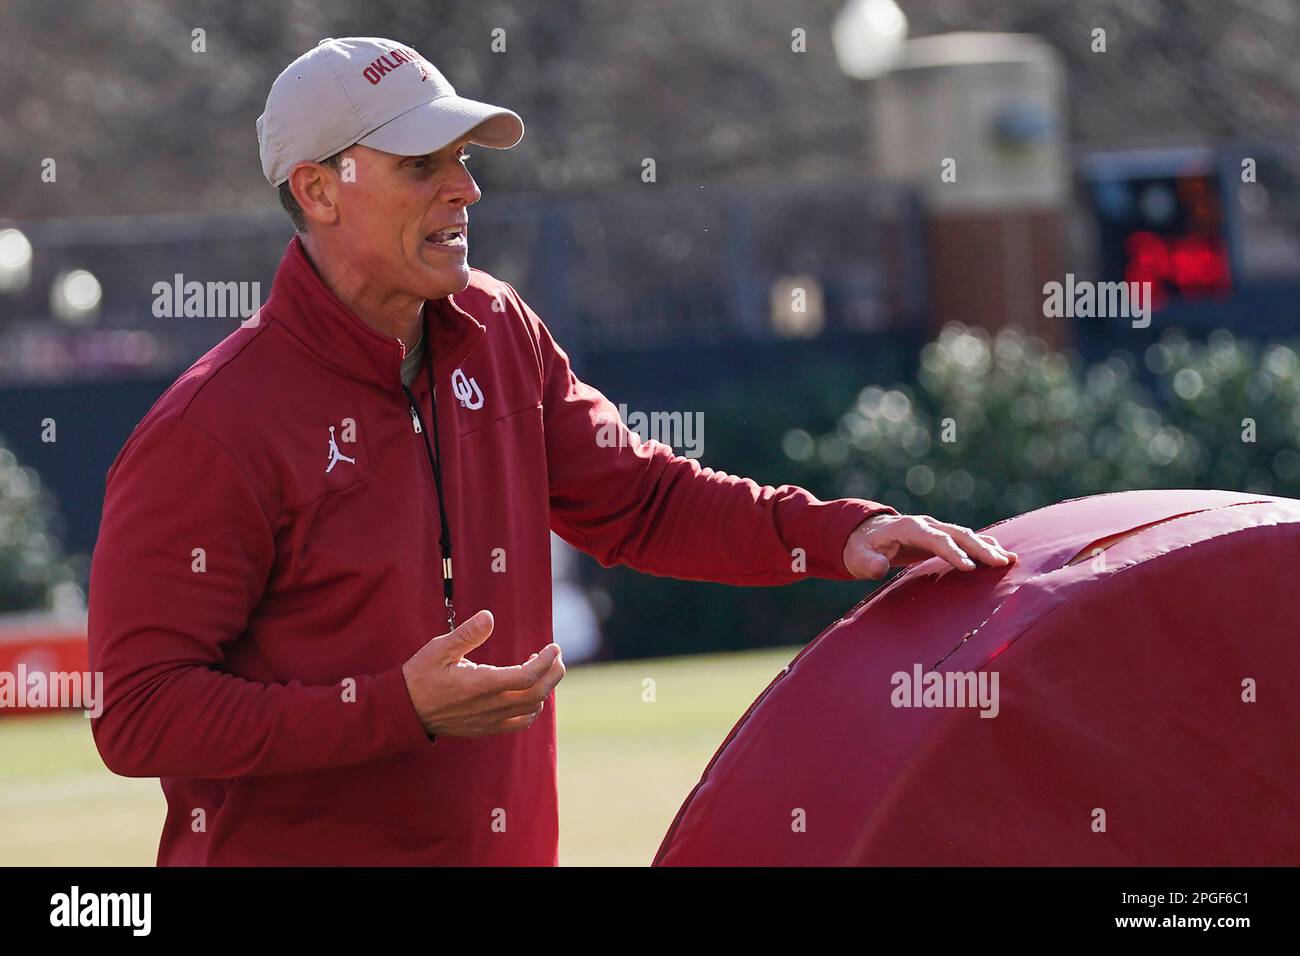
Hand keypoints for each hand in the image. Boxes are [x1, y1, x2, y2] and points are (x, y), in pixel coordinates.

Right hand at [401, 609, 565, 736]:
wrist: (404, 710)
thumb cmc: (420, 675)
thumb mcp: (439, 648)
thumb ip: (466, 634)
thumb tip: (489, 617)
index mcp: (480, 684)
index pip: (526, 677)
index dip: (546, 662)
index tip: (553, 647)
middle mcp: (489, 705)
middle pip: (537, 694)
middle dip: (553, 674)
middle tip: (556, 657)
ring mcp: (489, 720)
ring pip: (532, 709)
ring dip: (544, 689)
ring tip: (541, 668)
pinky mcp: (486, 728)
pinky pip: (520, 723)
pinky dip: (533, 708)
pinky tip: (529, 693)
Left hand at [842, 513, 1017, 579]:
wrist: (865, 532)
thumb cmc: (861, 547)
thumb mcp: (857, 556)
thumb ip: (868, 562)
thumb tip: (878, 569)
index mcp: (908, 528)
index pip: (934, 539)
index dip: (951, 551)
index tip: (969, 566)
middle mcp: (926, 524)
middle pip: (957, 534)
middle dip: (980, 548)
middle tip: (1002, 563)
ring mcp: (935, 529)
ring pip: (966, 535)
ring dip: (988, 546)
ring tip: (1010, 560)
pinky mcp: (941, 537)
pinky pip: (966, 540)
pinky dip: (985, 546)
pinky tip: (1004, 556)